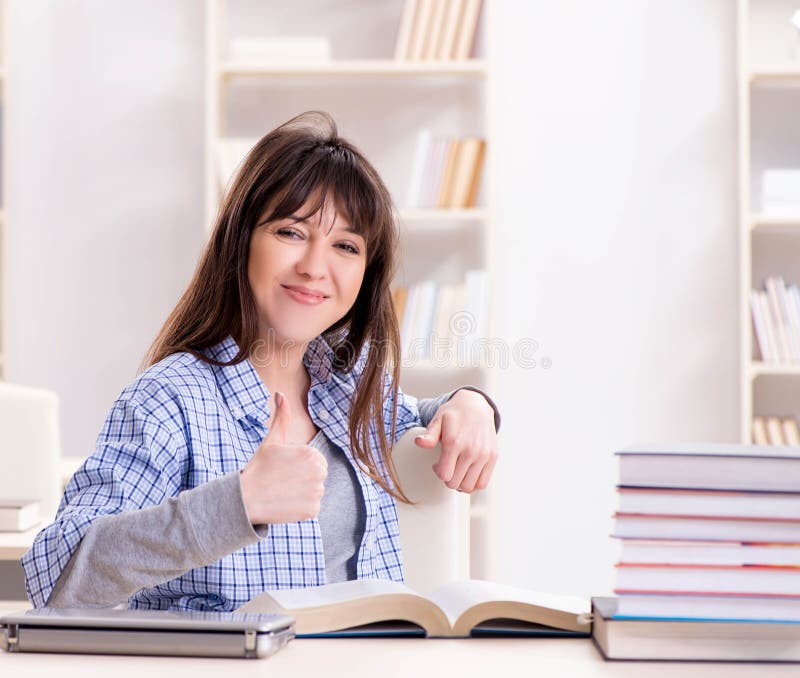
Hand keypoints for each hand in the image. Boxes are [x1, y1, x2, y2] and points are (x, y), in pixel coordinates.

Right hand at [239, 391, 326, 523]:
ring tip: (282, 491)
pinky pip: (312, 507)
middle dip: (303, 477)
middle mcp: (319, 473)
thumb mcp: (272, 440)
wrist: (246, 498)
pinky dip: (301, 507)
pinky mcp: (313, 511)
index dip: (298, 464)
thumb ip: (281, 417)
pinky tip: (285, 502)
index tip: (283, 468)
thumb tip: (280, 394)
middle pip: (317, 475)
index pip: (314, 460)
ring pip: (315, 491)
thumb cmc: (259, 467)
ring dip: (302, 492)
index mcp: (312, 454)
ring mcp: (316, 493)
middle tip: (282, 479)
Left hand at [414, 389, 497, 492]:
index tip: (437, 464)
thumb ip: (429, 434)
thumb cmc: (455, 414)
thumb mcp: (438, 420)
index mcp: (455, 442)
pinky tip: (468, 473)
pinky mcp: (493, 457)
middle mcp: (471, 450)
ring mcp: (484, 455)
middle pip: (454, 483)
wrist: (476, 405)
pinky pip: (483, 483)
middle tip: (447, 466)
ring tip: (457, 470)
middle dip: (447, 478)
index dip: (438, 472)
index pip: (444, 474)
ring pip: (468, 486)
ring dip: (460, 482)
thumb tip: (420, 442)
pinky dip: (473, 483)